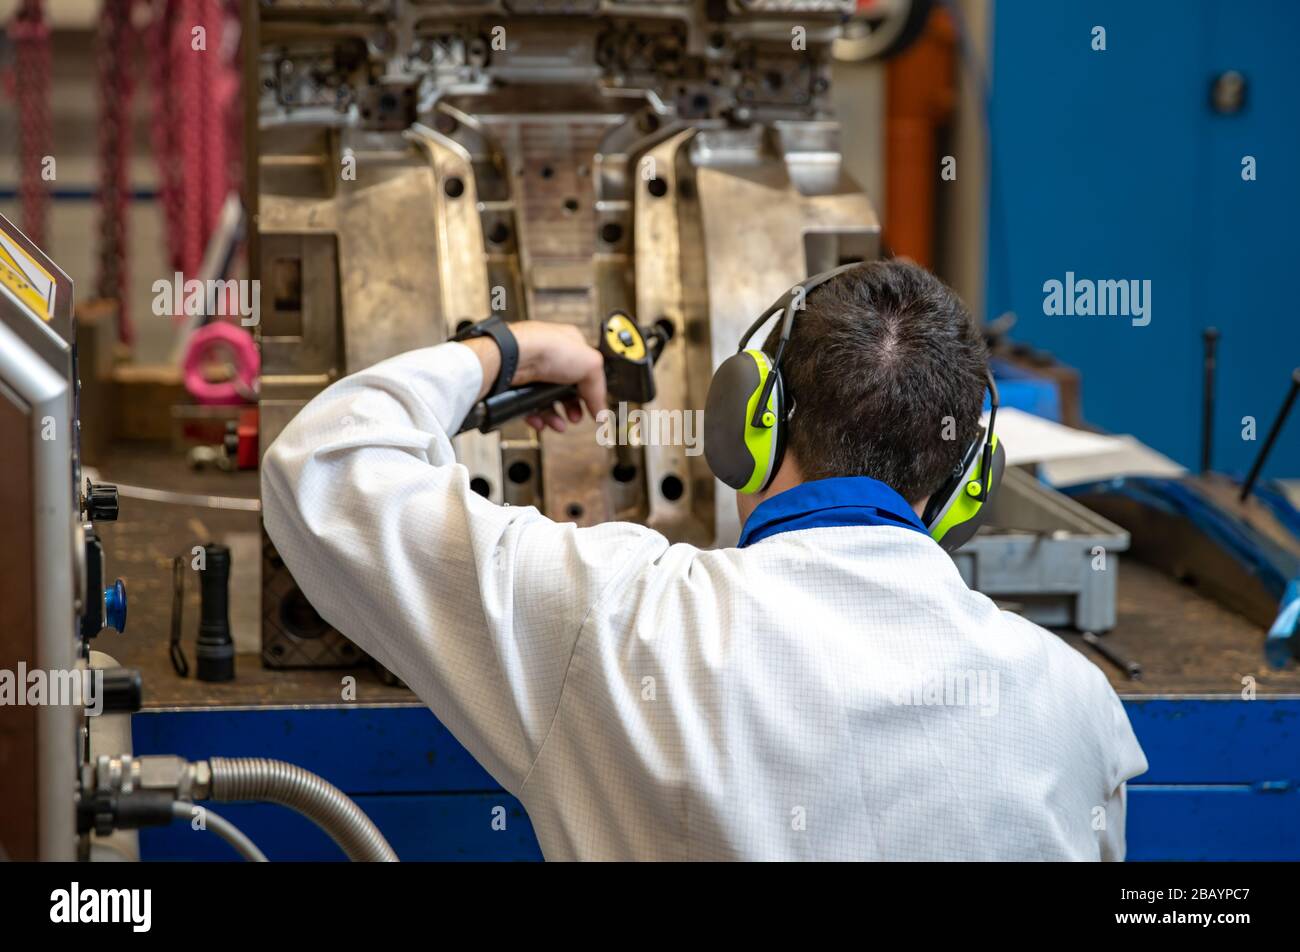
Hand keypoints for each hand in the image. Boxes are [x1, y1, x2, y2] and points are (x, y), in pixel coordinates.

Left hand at [463, 321, 606, 432]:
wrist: (515, 357)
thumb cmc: (548, 347)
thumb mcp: (591, 366)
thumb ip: (599, 391)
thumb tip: (602, 412)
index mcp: (570, 345)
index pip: (586, 370)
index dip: (591, 390)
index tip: (595, 406)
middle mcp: (550, 357)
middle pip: (566, 389)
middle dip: (573, 407)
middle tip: (575, 417)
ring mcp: (532, 371)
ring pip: (547, 400)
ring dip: (555, 416)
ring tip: (559, 425)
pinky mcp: (517, 385)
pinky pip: (530, 406)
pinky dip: (537, 417)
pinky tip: (542, 422)